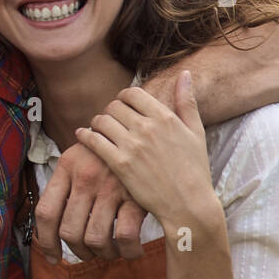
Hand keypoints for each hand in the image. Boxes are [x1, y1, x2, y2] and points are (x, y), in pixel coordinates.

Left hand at [33, 141, 147, 263]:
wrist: (143, 131)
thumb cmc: (106, 152)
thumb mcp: (78, 158)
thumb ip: (64, 188)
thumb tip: (49, 229)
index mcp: (66, 168)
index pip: (46, 213)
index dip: (45, 242)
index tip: (52, 257)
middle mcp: (86, 178)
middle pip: (69, 231)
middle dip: (77, 251)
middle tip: (88, 252)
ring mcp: (111, 187)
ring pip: (95, 239)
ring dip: (102, 254)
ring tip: (109, 251)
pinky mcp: (137, 196)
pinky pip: (126, 237)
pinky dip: (128, 251)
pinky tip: (131, 250)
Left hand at [75, 71, 216, 226]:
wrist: (188, 204)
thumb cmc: (194, 169)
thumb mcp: (196, 132)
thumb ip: (187, 101)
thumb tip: (184, 73)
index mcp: (165, 117)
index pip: (132, 93)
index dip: (123, 98)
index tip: (122, 106)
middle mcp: (147, 128)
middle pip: (114, 106)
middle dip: (110, 111)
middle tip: (109, 119)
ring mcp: (132, 146)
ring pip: (101, 121)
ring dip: (97, 123)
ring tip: (98, 128)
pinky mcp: (119, 164)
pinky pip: (94, 141)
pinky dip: (84, 136)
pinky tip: (82, 135)